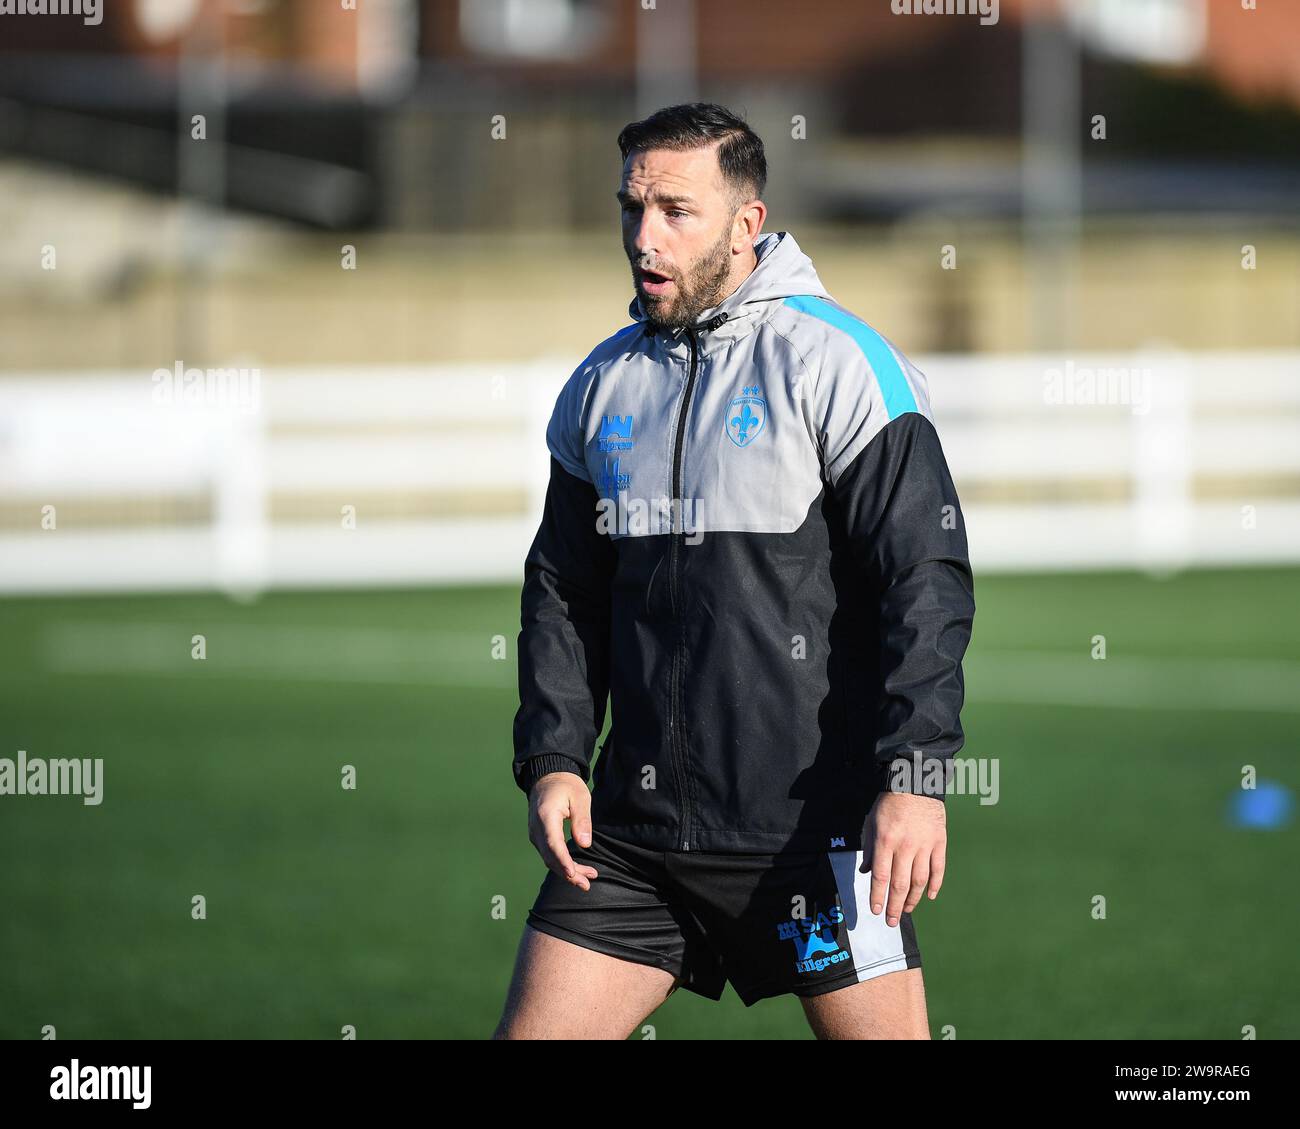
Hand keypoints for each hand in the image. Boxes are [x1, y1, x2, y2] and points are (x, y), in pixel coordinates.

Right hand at [528, 772, 598, 890]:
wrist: (548, 778)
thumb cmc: (566, 786)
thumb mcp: (580, 797)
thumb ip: (582, 820)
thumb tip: (585, 845)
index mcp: (546, 816)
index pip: (553, 843)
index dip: (562, 860)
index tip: (572, 873)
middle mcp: (536, 828)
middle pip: (550, 856)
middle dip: (568, 873)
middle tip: (587, 884)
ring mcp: (535, 834)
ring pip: (549, 859)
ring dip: (567, 871)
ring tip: (587, 879)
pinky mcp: (538, 838)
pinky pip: (549, 855)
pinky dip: (562, 864)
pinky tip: (576, 870)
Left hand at [863, 791, 945, 927]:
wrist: (915, 783)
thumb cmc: (890, 803)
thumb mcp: (872, 822)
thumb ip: (870, 849)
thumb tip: (866, 873)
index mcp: (885, 841)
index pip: (881, 877)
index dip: (878, 897)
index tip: (876, 911)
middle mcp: (905, 846)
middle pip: (900, 884)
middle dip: (894, 906)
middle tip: (891, 921)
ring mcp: (925, 846)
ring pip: (920, 881)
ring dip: (913, 899)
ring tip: (907, 910)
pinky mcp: (940, 843)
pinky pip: (939, 869)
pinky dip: (935, 885)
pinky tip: (930, 896)